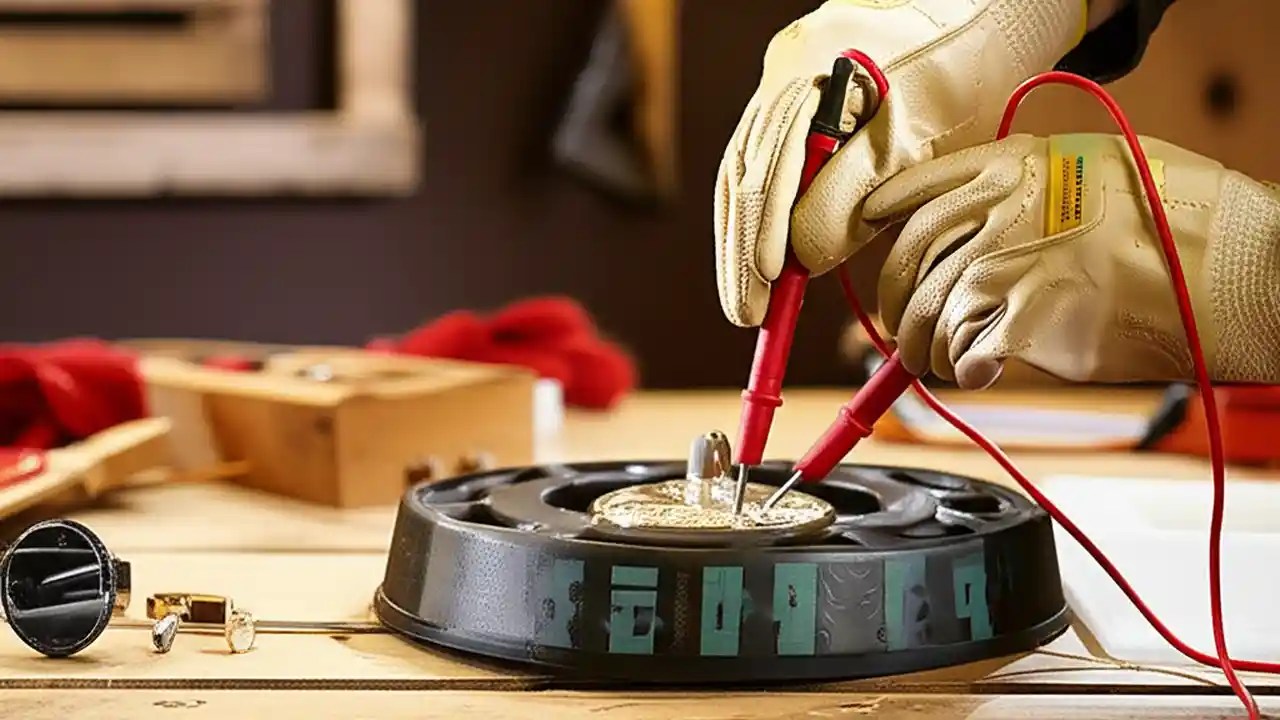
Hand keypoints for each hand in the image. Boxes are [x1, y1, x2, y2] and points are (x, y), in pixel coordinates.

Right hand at [714, 0, 1087, 326]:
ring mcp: (785, 83)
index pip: (768, 165)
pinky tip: (767, 258)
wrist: (985, 13)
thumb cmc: (964, 66)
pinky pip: (766, 166)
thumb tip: (803, 259)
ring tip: (750, 298)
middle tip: (747, 312)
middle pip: (744, 173)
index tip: (765, 289)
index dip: (761, 234)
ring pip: (747, 173)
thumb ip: (854, 196)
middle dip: (742, 248)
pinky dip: (765, 218)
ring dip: (745, 240)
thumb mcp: (918, 138)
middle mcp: (784, 72)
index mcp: (809, 68)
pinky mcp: (797, 101)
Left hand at [861, 133, 1279, 387]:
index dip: (879, 220)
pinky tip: (979, 373)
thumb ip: (1028, 189)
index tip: (866, 239)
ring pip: (928, 315)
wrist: (1230, 269)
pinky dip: (964, 371)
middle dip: (897, 304)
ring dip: (925, 348)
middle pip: (906, 263)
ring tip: (944, 361)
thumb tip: (977, 218)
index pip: (915, 190)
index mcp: (1013, 167)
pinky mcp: (1025, 320)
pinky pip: (964, 353)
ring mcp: (1009, 264)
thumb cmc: (1178, 222)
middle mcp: (1000, 211)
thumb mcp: (1094, 169)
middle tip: (906, 329)